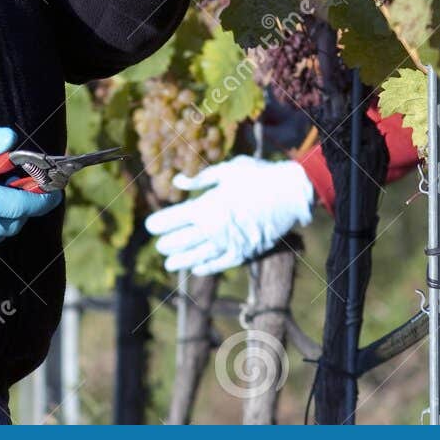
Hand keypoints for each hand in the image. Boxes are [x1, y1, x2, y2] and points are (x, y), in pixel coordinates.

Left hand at [143, 156, 313, 275]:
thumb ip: (199, 180)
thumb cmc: (257, 176)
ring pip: (198, 256)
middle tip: (160, 246)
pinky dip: (206, 267)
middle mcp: (213, 229)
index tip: (150, 226)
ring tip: (169, 264)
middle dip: (168, 244)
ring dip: (181, 260)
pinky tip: (196, 269)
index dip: (159, 224)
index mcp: (205, 207)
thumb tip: (177, 182)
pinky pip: (220, 264)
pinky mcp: (244, 252)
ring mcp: (228, 243)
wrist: (289, 193)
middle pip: (182, 241)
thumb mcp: (225, 170)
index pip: (173, 219)